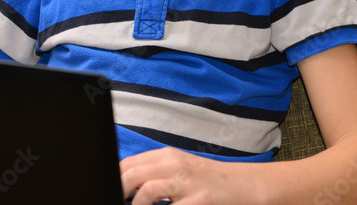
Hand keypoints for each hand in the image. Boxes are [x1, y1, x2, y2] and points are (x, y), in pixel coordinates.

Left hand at [121, 147, 263, 204]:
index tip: (110, 193)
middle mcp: (175, 165)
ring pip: (146, 192)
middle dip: (118, 192)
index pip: (127, 164)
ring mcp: (187, 183)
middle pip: (131, 175)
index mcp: (167, 156)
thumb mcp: (181, 170)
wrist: (246, 186)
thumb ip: (155, 174)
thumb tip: (126, 186)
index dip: (114, 180)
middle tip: (116, 203)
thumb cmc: (210, 182)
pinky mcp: (200, 201)